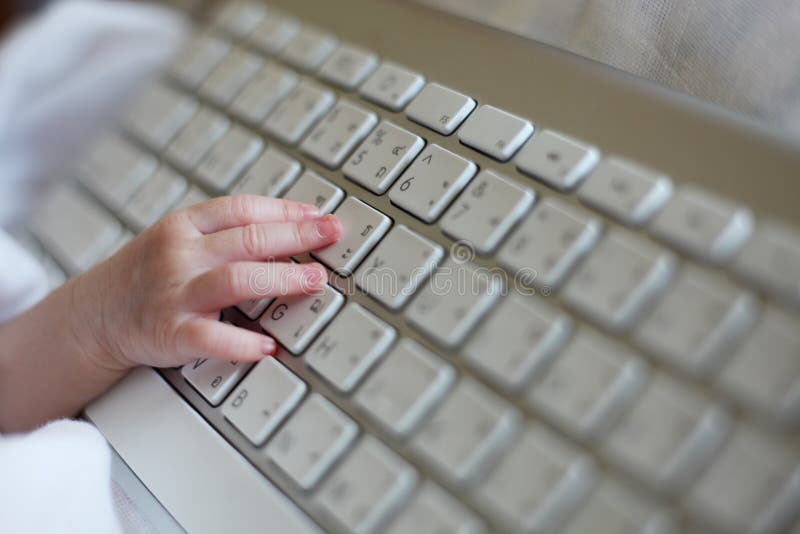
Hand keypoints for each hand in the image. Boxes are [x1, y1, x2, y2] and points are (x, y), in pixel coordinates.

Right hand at [70, 195, 341, 371]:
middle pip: (248, 239)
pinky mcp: (171, 333)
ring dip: (282, 278)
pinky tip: (268, 346)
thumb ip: (226, 233)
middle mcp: (180, 255)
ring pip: (237, 280)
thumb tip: (291, 225)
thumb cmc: (149, 274)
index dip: (285, 210)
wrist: (96, 315)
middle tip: (332, 236)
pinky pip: (211, 338)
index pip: (242, 209)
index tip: (319, 214)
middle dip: (297, 236)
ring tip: (316, 280)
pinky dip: (241, 343)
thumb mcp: (180, 240)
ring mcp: (175, 293)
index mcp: (184, 226)